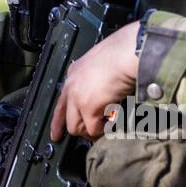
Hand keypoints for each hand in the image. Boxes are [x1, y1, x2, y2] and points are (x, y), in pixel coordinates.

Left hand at [49, 21, 140, 140]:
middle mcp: (72, 86)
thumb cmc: (124, 53)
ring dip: (94, 130)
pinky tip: (114, 118)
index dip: (58, 121)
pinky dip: (106, 129)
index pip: (61, 102)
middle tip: (97, 132)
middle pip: (68, 120)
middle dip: (82, 129)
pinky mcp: (88, 107)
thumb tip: (105, 96)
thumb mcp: (103, 64)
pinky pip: (94, 129)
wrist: (129, 51)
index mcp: (75, 73)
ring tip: (109, 124)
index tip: (56, 134)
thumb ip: (97, 81)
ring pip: (77, 128)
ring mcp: (78, 98)